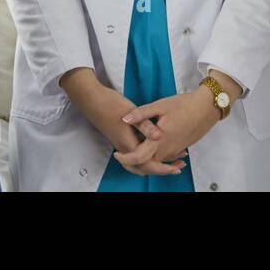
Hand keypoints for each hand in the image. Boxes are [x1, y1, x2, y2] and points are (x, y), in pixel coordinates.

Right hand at [60, 68, 179, 174]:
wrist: (92, 100)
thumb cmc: (110, 104)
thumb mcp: (130, 112)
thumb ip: (145, 125)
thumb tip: (159, 136)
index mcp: (129, 143)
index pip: (148, 164)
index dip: (164, 168)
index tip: (177, 168)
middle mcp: (125, 147)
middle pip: (144, 167)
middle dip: (161, 169)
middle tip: (177, 167)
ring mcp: (122, 143)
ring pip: (139, 162)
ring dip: (155, 163)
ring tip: (170, 160)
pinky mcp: (121, 138)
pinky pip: (137, 154)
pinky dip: (148, 155)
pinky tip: (154, 147)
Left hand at [115, 88, 218, 173]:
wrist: (207, 108)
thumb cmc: (185, 104)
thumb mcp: (160, 105)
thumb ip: (141, 114)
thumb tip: (124, 119)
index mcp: (159, 139)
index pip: (138, 158)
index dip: (125, 159)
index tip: (117, 154)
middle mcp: (167, 149)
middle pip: (146, 166)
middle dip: (133, 164)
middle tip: (122, 155)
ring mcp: (174, 150)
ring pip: (156, 163)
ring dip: (144, 161)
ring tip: (133, 151)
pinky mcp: (180, 148)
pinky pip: (165, 159)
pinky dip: (155, 158)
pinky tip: (151, 148)